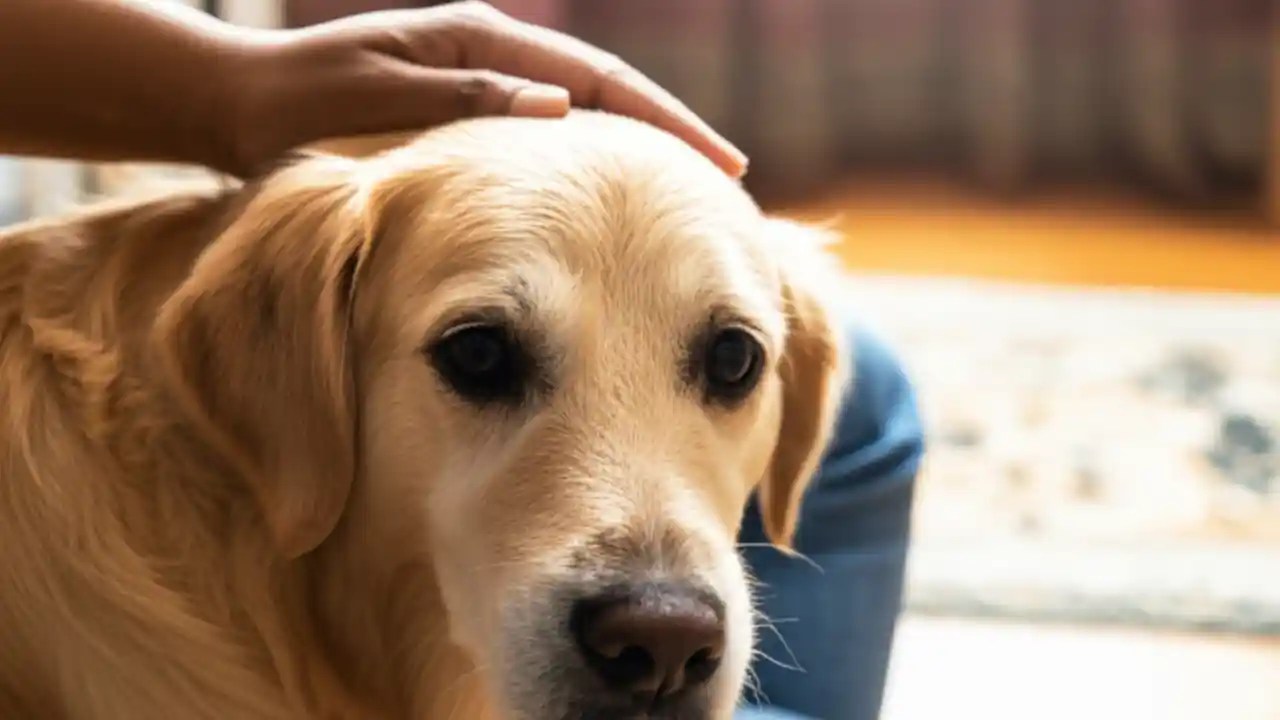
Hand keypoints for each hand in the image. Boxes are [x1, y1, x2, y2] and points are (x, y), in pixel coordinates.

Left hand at [227, 1, 745, 177]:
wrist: (232, 108)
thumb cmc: (294, 106)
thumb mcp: (374, 98)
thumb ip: (461, 99)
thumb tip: (559, 108)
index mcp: (478, 40)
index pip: (597, 80)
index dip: (664, 124)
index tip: (721, 166)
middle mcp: (491, 57)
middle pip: (607, 95)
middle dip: (669, 138)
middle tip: (731, 187)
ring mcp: (483, 87)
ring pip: (582, 123)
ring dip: (634, 158)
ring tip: (688, 203)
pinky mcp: (467, 121)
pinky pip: (546, 149)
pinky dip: (586, 175)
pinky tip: (609, 211)